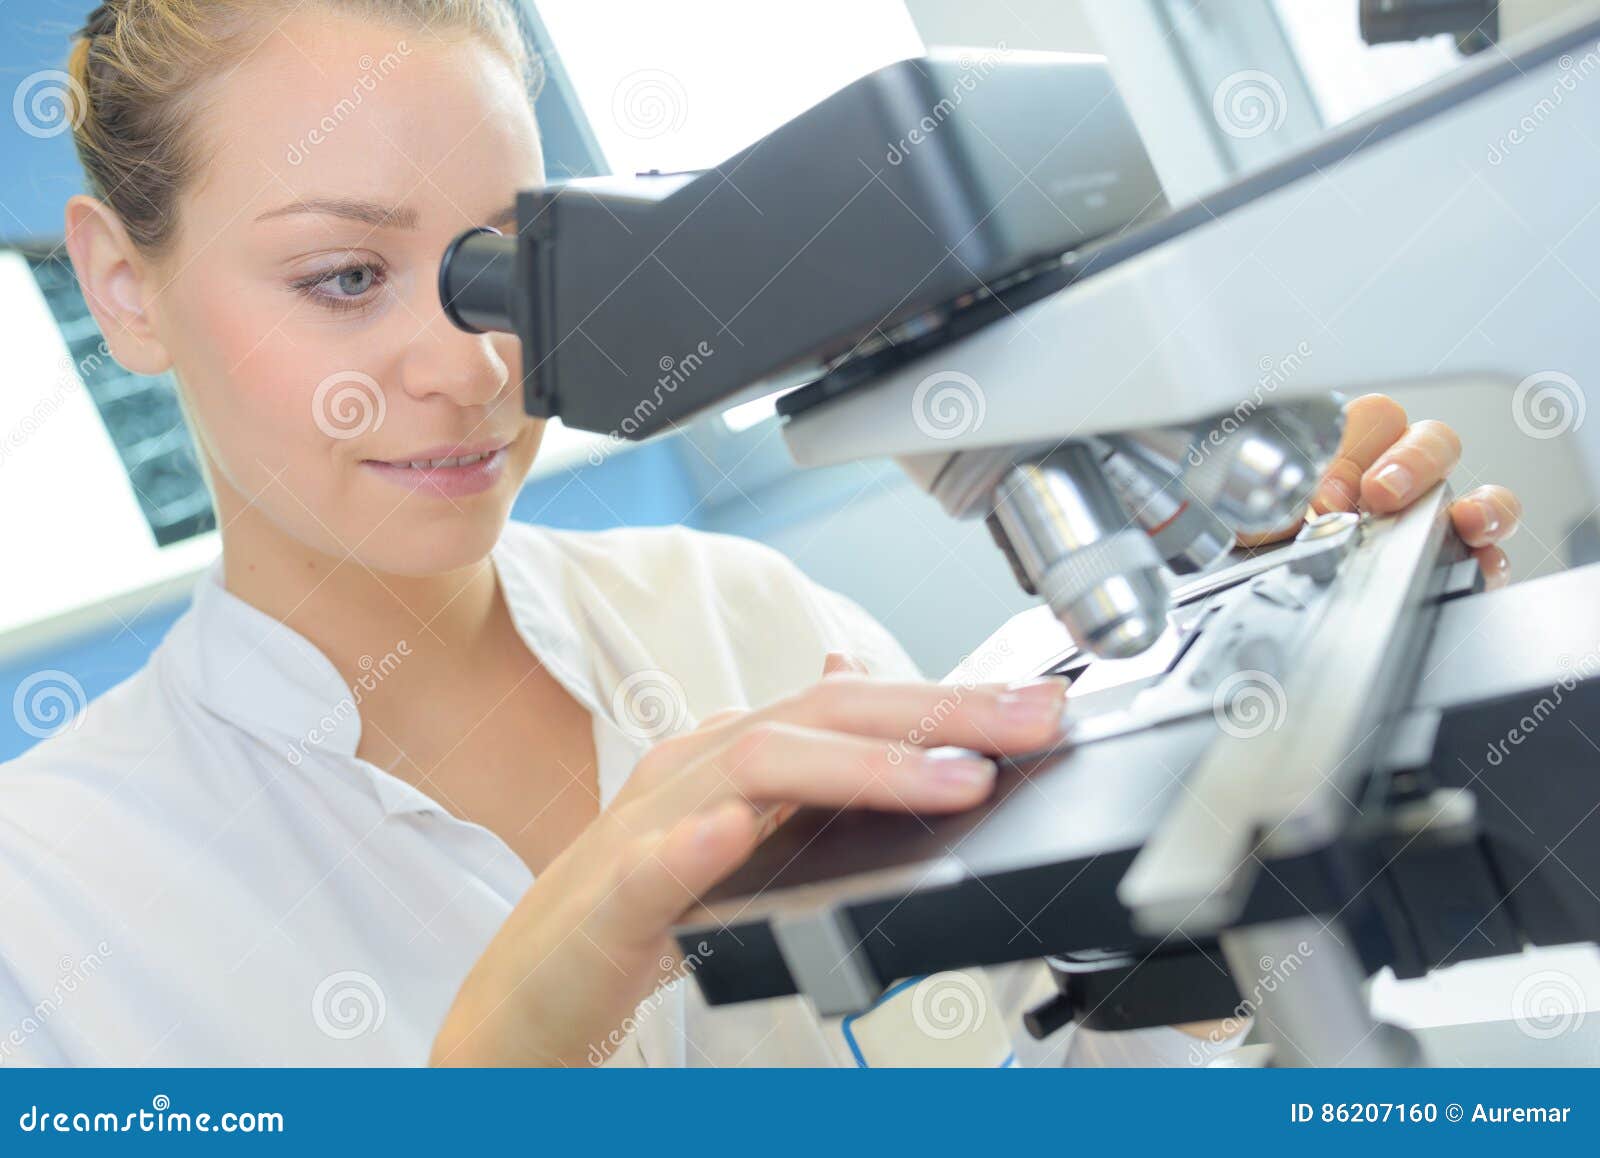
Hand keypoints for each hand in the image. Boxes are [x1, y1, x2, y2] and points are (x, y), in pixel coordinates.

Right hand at [430, 662, 1067, 1065]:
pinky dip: (694, 848)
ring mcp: (645, 832)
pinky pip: (645, 872)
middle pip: (818, 719)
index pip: (849, 706)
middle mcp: (692, 773)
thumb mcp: (728, 819)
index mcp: (727, 753)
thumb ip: (794, 755)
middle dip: (935, 716)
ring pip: (751, 773)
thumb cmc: (632, 907)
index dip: (947, 701)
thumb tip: (849, 675)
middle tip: (1029, 725)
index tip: (1042, 711)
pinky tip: (736, 836)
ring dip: (859, 771)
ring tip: (947, 781)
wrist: (527, 991)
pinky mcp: (604, 910)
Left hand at [1239, 393, 1521, 588]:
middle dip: (1411, 463)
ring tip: (1462, 522)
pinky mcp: (1450, 563)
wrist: (1268, 594)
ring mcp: (1430, 517)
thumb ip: (1270, 504)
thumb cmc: (1265, 538)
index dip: (1353, 449)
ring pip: (1479, 491)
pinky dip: (1489, 559)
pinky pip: (1487, 557)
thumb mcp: (1255, 514)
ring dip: (1480, 503)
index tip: (1325, 494)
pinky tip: (1477, 564)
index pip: (1371, 420)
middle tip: (1380, 496)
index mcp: (1346, 448)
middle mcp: (1396, 474)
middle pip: (1432, 441)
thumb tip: (1287, 509)